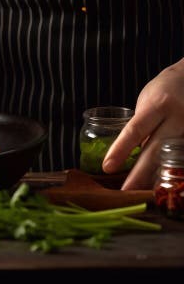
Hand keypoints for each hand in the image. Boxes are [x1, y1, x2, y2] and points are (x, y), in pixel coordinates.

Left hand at [103, 57, 183, 189]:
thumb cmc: (164, 90)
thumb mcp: (147, 102)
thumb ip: (141, 127)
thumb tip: (130, 155)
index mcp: (157, 105)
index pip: (134, 130)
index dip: (120, 150)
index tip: (108, 167)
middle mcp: (177, 118)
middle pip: (155, 150)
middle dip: (139, 174)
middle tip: (126, 191)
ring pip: (173, 158)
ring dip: (157, 177)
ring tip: (143, 193)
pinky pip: (183, 158)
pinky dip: (174, 171)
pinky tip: (165, 183)